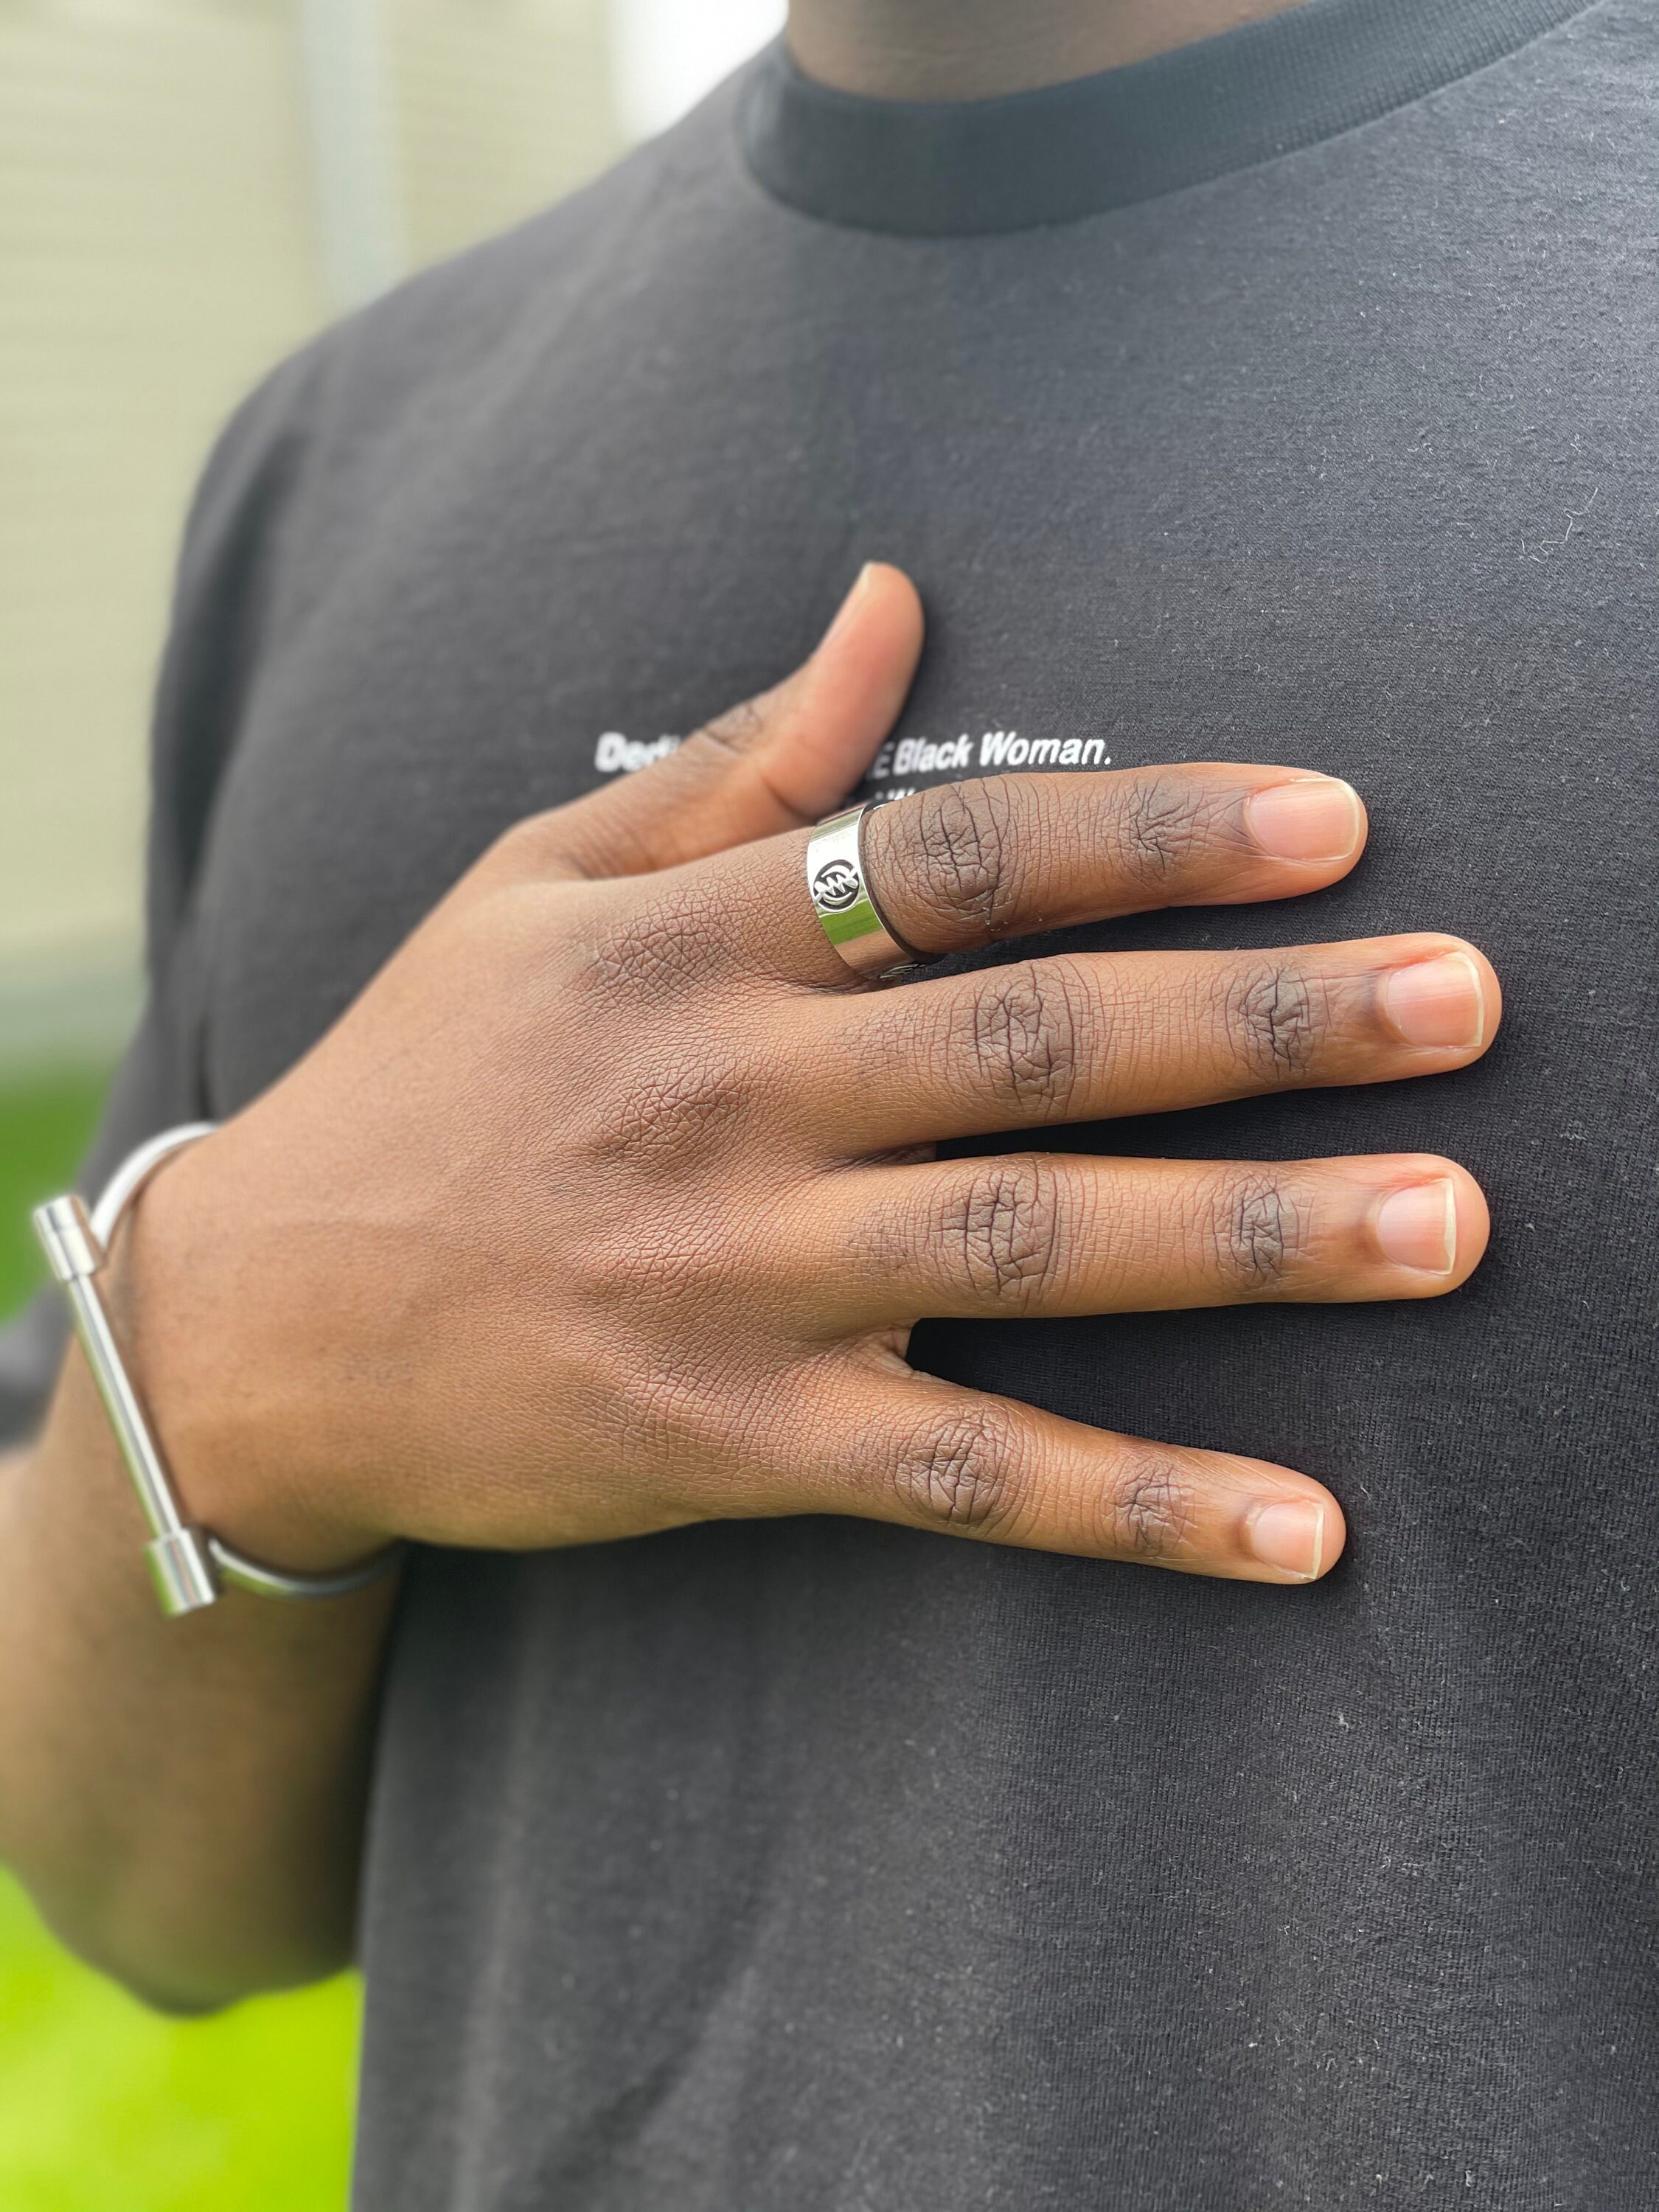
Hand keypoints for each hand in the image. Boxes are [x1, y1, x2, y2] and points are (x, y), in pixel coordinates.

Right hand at [127, 565, 1497, 1585]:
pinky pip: (967, 1480)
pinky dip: (1135, 1506)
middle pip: (1038, 1042)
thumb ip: (731, 758)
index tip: (1331, 820)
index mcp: (690, 943)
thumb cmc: (419, 1076)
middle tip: (1469, 998)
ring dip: (1255, 1238)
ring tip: (1449, 1221)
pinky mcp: (734, 1444)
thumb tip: (885, 601)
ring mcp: (738, 1279)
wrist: (258, 1327)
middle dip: (1265, 1018)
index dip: (1151, 833)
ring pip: (1033, 1249)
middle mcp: (731, 1099)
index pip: (955, 859)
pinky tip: (1301, 1531)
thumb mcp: (534, 881)